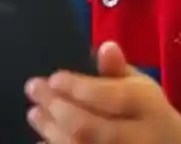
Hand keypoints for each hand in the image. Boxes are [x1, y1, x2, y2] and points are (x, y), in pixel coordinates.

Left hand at [26, 42, 180, 143]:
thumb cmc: (147, 113)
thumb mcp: (141, 87)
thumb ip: (118, 69)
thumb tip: (106, 46)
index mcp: (147, 107)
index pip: (113, 98)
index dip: (80, 89)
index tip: (54, 77)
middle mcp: (138, 137)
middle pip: (91, 128)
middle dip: (58, 108)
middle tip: (33, 89)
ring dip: (51, 130)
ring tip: (34, 112)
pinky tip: (43, 139)